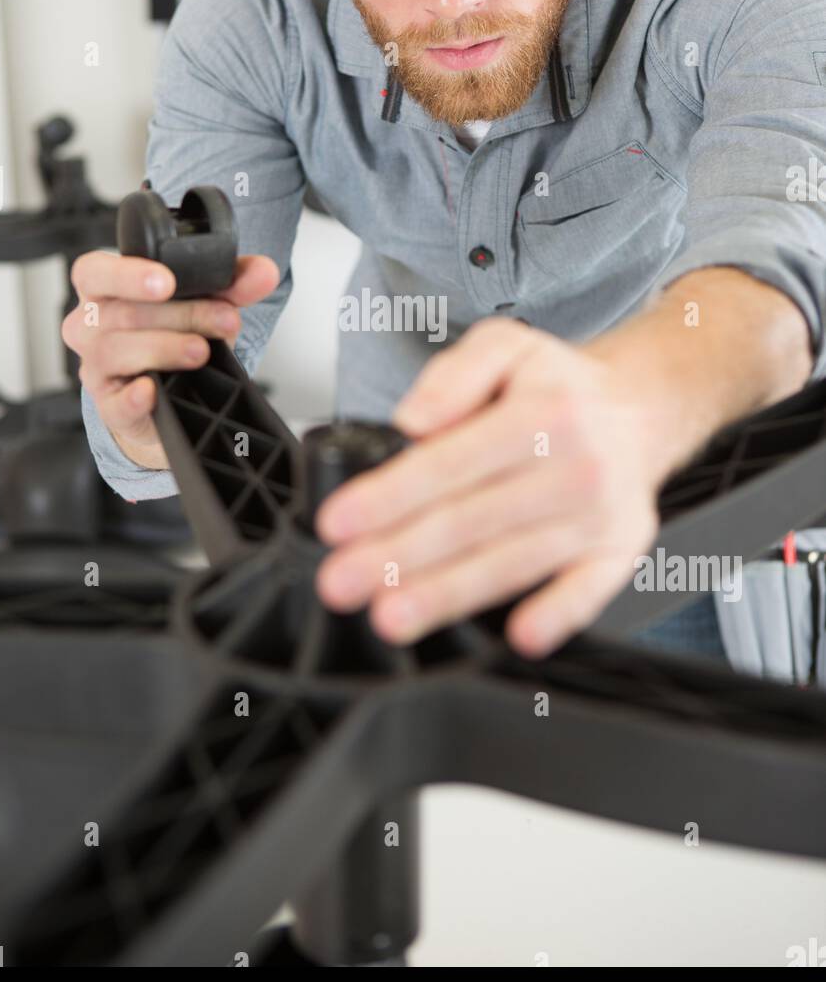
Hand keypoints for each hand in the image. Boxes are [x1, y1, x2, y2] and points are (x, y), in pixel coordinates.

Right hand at [63, 249, 279, 467]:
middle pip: (120, 313)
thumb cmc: (174, 337)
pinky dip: (134, 396)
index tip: (168, 282)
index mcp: (104, 290)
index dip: (127, 274)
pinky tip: (153, 390)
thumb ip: (233, 285)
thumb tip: (264, 272)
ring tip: (201, 351)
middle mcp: (90, 326)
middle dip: (179, 314)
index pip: (95, 271)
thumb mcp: (205, 303)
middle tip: (220, 318)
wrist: (172, 396)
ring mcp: (96, 367)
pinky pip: (114, 403)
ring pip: (114, 352)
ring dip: (165, 348)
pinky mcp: (109, 406)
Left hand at [313, 317, 660, 657]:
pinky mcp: (620, 552)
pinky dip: (557, 615)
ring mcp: (600, 515)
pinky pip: (589, 591)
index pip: (450, 462)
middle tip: (342, 581)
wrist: (642, 410)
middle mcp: (575, 465)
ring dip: (448, 595)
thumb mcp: (505, 346)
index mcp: (542, 413)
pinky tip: (520, 635)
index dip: (389, 496)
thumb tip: (413, 421)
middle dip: (397, 555)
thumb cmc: (562, 387)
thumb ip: (453, 376)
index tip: (340, 523)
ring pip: (512, 562)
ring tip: (392, 615)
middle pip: (471, 520)